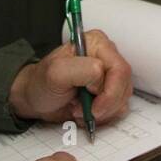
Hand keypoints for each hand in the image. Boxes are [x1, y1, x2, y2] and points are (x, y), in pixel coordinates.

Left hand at [8, 29, 132, 124]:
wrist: (35, 98)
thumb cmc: (42, 82)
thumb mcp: (56, 72)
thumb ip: (81, 68)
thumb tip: (101, 74)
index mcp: (98, 44)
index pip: (120, 69)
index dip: (110, 92)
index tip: (93, 108)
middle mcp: (107, 57)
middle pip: (124, 86)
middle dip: (105, 106)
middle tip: (84, 111)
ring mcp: (109, 76)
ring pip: (123, 100)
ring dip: (102, 113)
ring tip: (79, 109)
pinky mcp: (108, 92)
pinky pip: (117, 109)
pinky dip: (102, 117)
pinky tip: (85, 113)